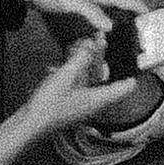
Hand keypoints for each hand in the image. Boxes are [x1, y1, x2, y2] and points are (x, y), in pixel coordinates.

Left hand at [0, 0, 145, 37]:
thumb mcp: (69, 2)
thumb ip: (90, 13)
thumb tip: (111, 27)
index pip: (131, 1)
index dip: (146, 13)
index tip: (157, 27)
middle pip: (125, 10)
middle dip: (136, 24)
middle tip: (142, 44)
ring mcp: (88, 3)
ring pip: (111, 18)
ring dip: (118, 31)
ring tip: (124, 48)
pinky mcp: (79, 10)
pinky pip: (97, 23)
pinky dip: (101, 33)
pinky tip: (99, 45)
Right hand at [13, 38, 150, 139]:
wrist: (30, 124)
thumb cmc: (48, 106)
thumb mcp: (65, 76)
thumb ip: (80, 59)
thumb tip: (92, 45)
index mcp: (99, 98)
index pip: (126, 87)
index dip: (131, 71)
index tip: (133, 56)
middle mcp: (94, 103)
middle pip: (105, 77)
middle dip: (101, 58)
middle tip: (98, 39)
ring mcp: (82, 104)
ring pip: (90, 79)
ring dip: (85, 63)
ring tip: (79, 46)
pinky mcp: (71, 103)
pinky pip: (79, 84)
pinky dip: (74, 72)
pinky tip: (62, 63)